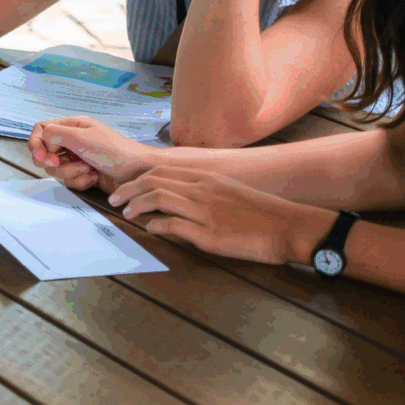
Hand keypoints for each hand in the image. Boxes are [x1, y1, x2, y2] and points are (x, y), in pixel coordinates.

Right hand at [28, 116, 160, 193]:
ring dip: (70, 172)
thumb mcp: (81, 137)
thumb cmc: (113, 150)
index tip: (42, 157)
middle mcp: (73, 141)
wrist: (138, 172)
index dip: (36, 144)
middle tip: (65, 163)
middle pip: (46, 153)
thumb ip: (54, 134)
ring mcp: (79, 158)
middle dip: (55, 162)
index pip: (41, 130)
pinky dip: (81, 181)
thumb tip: (43, 141)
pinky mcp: (85, 174)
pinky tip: (94, 177)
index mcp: (72, 126)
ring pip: (57, 169)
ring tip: (88, 169)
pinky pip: (71, 181)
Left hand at [108, 167, 336, 265]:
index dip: (137, 179)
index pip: (161, 171)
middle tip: (114, 200)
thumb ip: (202, 191)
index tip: (124, 188)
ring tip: (127, 213)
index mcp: (206, 177)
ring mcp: (206, 211)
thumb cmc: (261, 213)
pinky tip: (151, 229)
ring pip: (159, 198)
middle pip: (153, 181)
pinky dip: (156, 225)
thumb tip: (177, 198)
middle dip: (128, 189)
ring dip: (136, 205)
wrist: (290, 227)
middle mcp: (203, 189)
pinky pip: (173, 224)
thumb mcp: (228, 192)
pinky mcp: (211, 234)